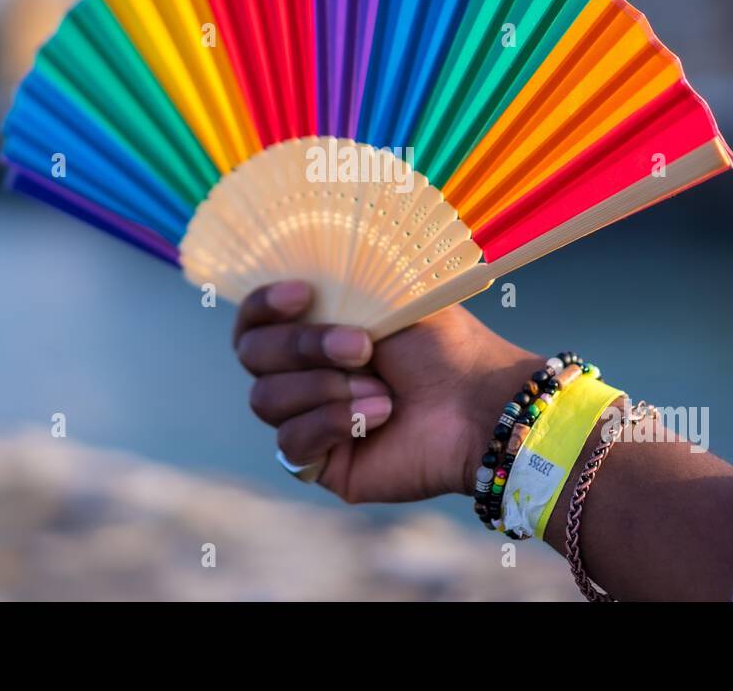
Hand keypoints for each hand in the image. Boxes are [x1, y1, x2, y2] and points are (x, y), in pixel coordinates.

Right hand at [233, 281, 541, 502]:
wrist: (480, 404)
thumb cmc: (442, 346)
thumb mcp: (388, 297)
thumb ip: (335, 282)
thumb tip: (294, 271)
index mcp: (314, 326)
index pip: (253, 317)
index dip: (263, 304)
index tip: (304, 294)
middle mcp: (303, 371)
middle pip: (252, 355)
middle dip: (304, 346)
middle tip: (364, 347)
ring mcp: (308, 416)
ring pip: (265, 399)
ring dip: (326, 389)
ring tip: (382, 391)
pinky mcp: (320, 461)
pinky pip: (291, 443)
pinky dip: (334, 424)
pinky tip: (379, 417)